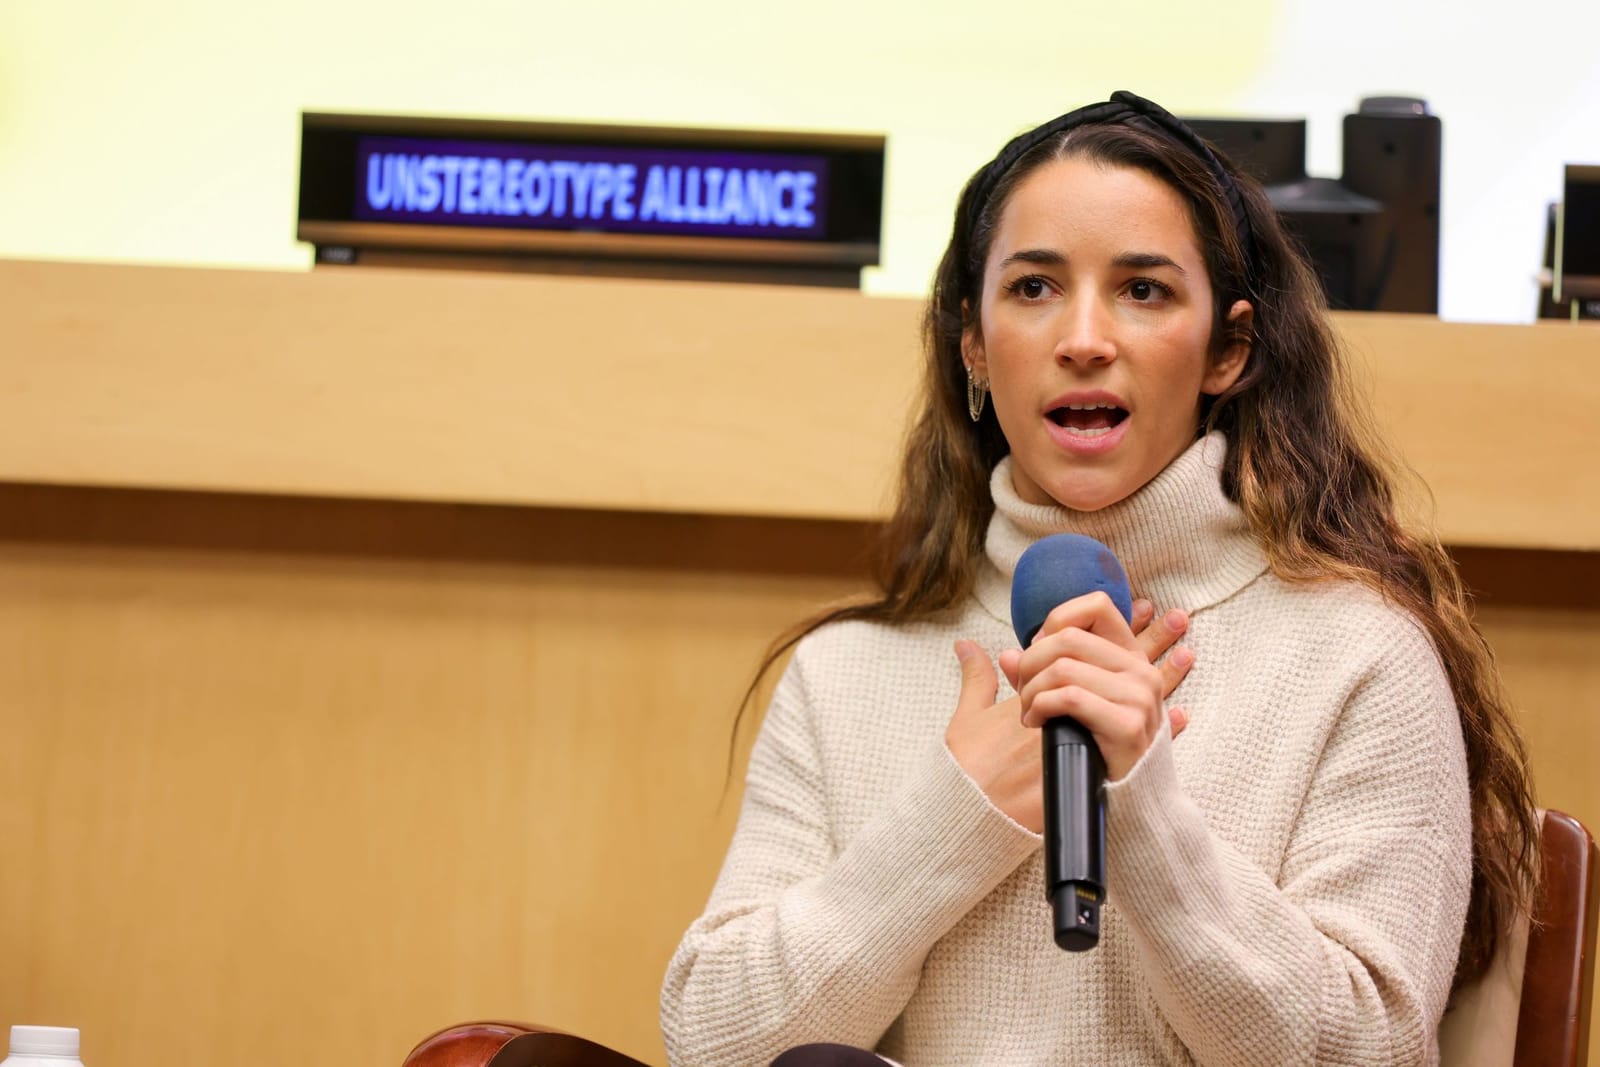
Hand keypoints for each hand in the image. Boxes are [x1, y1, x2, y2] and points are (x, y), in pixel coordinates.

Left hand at [998, 593, 1192, 782]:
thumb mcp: (1072, 698)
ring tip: (1027, 711)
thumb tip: (1006, 655)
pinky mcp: (1128, 725)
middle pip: (1067, 638)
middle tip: (1021, 688)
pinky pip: (1070, 698)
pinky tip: (1034, 722)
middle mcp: (1140, 670)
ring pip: (1063, 668)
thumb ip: (1040, 672)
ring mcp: (1138, 697)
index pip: (1097, 606)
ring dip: (1031, 691)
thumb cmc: (1092, 743)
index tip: (1038, 648)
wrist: (1126, 797)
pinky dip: (1041, 707)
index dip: (1058, 620)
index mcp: (1129, 656)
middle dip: (1031, 662)